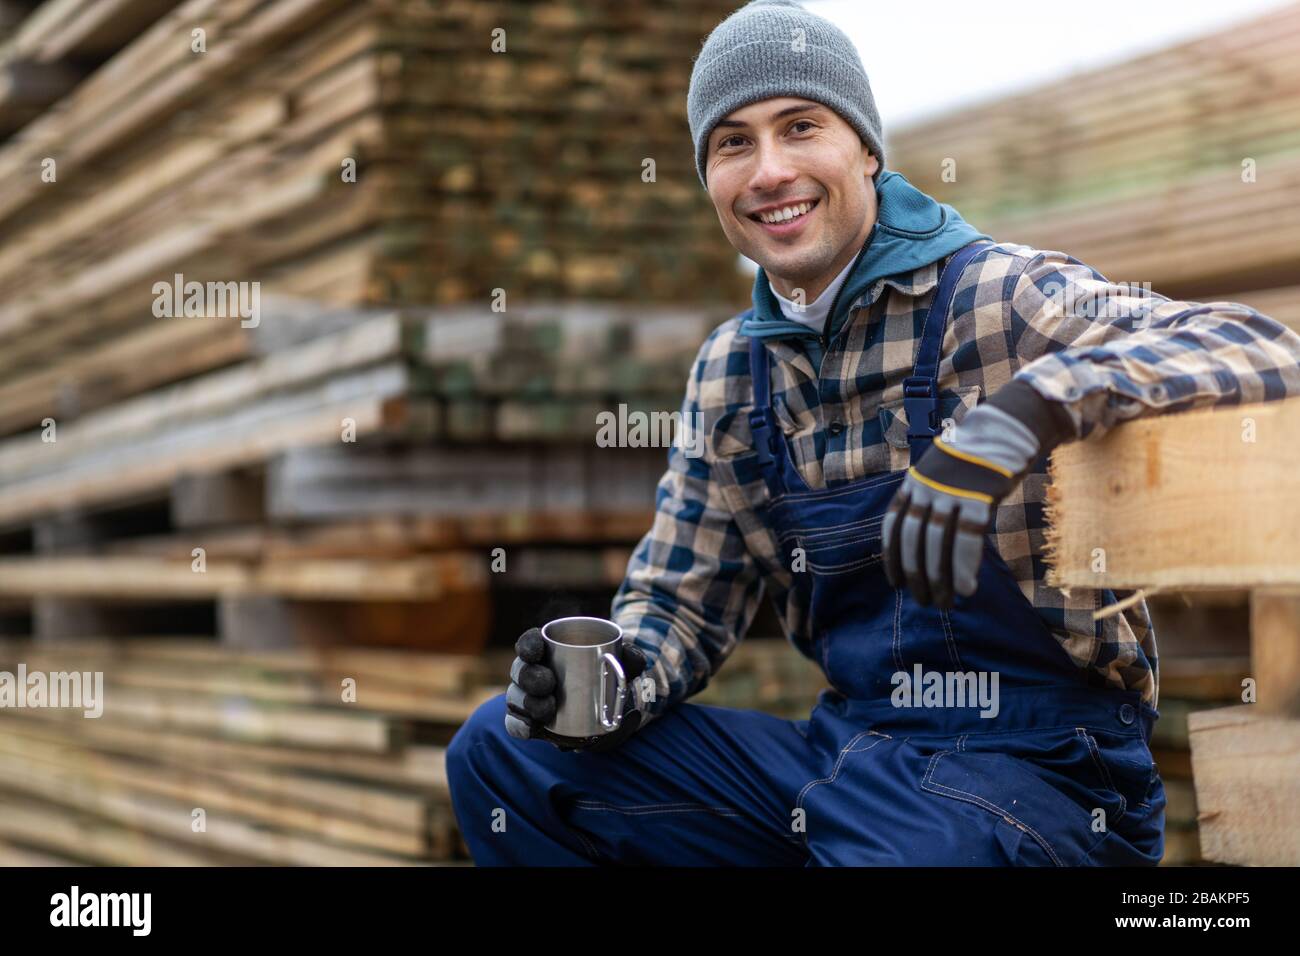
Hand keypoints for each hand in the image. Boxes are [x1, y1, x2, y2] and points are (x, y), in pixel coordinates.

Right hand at [504, 626, 648, 752]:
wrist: (609, 708)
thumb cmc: (609, 677)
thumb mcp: (622, 666)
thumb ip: (631, 658)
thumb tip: (635, 659)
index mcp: (549, 650)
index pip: (530, 642)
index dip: (528, 644)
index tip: (537, 651)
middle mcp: (533, 672)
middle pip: (520, 670)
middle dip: (529, 676)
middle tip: (548, 684)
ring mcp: (529, 699)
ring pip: (515, 697)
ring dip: (526, 702)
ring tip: (546, 709)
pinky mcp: (530, 722)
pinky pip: (515, 725)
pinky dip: (520, 726)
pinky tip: (531, 729)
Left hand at [881, 379, 1073, 607]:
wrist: (1005, 428)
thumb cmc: (975, 457)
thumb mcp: (940, 472)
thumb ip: (930, 500)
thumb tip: (926, 538)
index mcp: (914, 482)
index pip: (894, 525)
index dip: (892, 558)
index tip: (895, 584)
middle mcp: (927, 487)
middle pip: (914, 539)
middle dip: (916, 574)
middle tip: (923, 602)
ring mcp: (952, 492)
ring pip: (938, 543)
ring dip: (940, 578)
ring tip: (944, 604)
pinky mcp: (979, 497)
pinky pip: (968, 539)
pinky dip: (964, 566)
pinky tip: (966, 589)